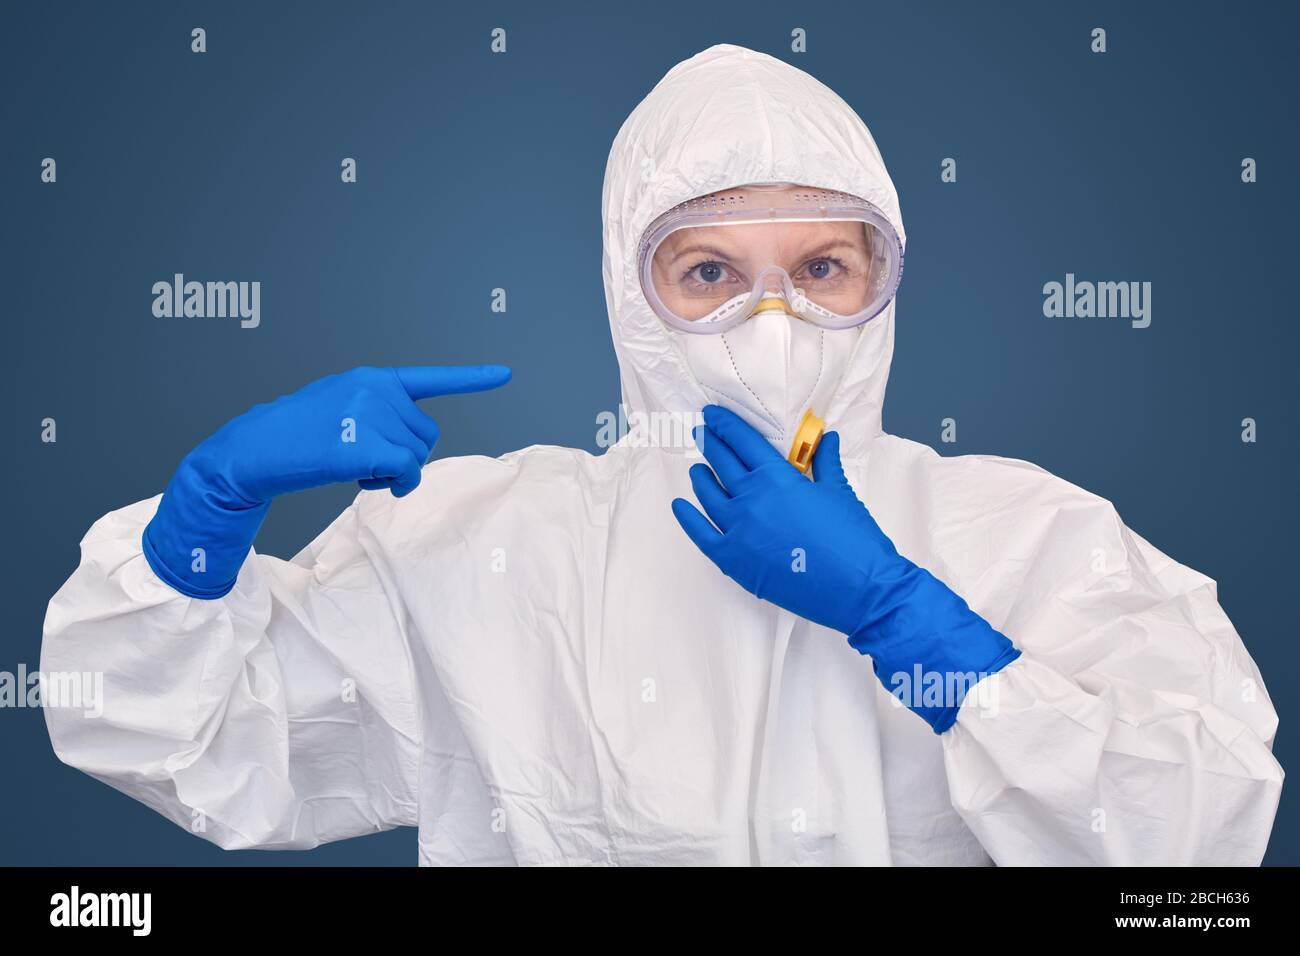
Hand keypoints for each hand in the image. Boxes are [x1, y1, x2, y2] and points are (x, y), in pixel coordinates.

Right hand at [143, 364, 510, 598]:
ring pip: (418, 455)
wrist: (253, 450)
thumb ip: (376, 416)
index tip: (504, 373)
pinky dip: (394, 484)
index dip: (470, 378)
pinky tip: (363, 482)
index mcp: (371, 379)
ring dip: (396, 473)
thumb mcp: (337, 411)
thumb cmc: (294, 438)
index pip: (430, 378)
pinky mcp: (366, 444)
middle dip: (405, 455)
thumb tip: (408, 454)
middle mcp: (377, 390)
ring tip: (356, 469)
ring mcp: (372, 414)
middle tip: (365, 464)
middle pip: (426, 434)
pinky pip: (407, 472)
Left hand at [671, 404, 904, 636]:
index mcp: (776, 478)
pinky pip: (702, 536)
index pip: (742, 442)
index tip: (712, 415)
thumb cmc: (853, 538)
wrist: (859, 588)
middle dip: (710, 444)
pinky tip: (680, 506)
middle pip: (722, 464)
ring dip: (701, 480)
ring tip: (697, 470)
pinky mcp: (734, 561)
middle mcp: (751, 500)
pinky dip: (688, 519)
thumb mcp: (839, 492)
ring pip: (708, 497)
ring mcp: (738, 532)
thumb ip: (825, 462)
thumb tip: (825, 438)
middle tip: (701, 433)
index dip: (725, 425)